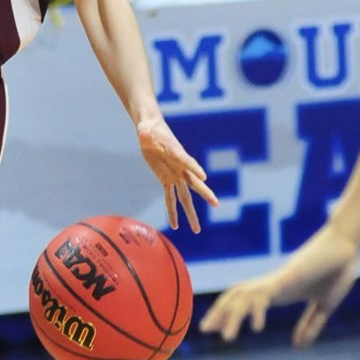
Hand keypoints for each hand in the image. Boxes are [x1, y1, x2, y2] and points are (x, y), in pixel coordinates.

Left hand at [135, 115, 217, 233]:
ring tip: (196, 230)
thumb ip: (145, 134)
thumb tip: (143, 134)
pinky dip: (172, 211)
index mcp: (177, 153)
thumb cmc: (149, 129)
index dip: (195, 168)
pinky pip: (170, 198)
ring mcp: (174, 175)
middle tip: (217, 204)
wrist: (150, 130)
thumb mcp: (145, 130)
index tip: (204, 177)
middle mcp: (180, 166)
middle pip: (194, 182)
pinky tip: (175, 225)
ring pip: (185, 196)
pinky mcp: (166, 179)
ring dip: (190, 212)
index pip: (188, 161)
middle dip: (205, 193)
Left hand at [199, 225, 359, 346]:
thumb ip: (310, 324)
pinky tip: (256, 327)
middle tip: (205, 330)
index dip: (229, 312)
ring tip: (226, 338)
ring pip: (246, 295)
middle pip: (237, 296)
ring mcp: (279, 279)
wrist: (348, 245)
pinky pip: (268, 293)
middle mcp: (273, 283)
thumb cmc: (337, 269)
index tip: (217, 330)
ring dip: (234, 316)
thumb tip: (298, 346)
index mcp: (279, 290)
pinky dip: (258, 308)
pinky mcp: (290, 276)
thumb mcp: (324, 305)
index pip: (245, 300)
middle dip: (220, 312)